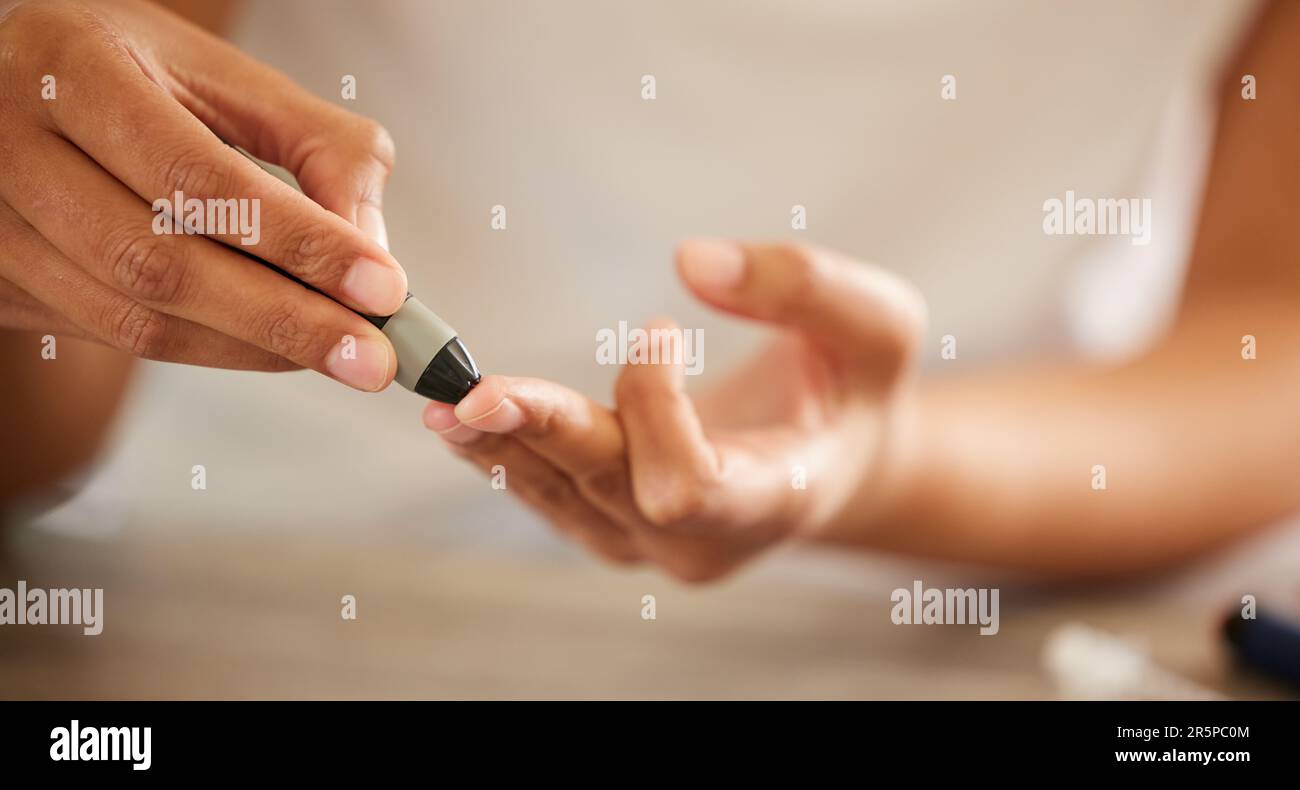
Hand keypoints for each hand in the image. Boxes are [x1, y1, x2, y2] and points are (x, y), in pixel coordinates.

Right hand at [0, 0, 405, 389]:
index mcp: (72, 69)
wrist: (16, 88)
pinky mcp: (1, 283)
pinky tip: (273, 345)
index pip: (198, 178)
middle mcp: (12, 145)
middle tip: (372, 356)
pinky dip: (212, 350)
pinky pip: (119, 337)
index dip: (298, 241)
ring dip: (253, 348)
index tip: (381, 287)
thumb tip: (370, 247)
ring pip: (135, 319)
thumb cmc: (132, 74)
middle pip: (160, 265)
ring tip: (337, 355)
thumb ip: (318, 145)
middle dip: (286, 320)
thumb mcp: (226, 77)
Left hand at [424, 240, 926, 581]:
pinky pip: (551, 496)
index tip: (662, 328)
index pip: (689, 480)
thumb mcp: (877, 322)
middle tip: (471, 394)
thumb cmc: (861, 387)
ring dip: (503, 446)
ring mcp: (652, 544)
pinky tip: (460, 418)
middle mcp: (704, 542)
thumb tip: (691, 260)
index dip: (658, 408)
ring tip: (440, 401)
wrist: (837, 461)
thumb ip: (803, 285)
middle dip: (544, 433)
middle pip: (606, 490)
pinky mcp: (615, 528)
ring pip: (564, 498)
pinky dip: (506, 453)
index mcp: (774, 499)